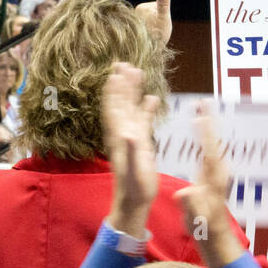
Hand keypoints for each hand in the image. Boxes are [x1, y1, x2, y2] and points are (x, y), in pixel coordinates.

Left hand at [103, 62, 161, 238]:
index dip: (115, 91)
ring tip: (136, 72)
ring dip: (132, 91)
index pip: (115, 109)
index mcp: (119, 138)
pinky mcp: (140, 143)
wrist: (134, 202)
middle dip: (121, 84)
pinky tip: (152, 98)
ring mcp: (131, 138)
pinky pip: (142, 120)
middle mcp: (122, 134)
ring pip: (130, 109)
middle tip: (123, 64)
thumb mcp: (133, 170)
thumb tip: (128, 131)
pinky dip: (146, 108)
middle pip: (120, 104)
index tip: (115, 73)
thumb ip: (131, 151)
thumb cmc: (134, 188)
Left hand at [135, 0, 171, 45]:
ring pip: (149, 21)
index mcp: (141, 7)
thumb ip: (163, 3)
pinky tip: (148, 38)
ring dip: (153, 27)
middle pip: (152, 13)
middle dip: (157, 21)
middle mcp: (134, 13)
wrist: (147, 54)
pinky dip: (148, 32)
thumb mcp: (163, 18)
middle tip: (158, 31)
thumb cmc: (157, 36)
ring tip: (153, 35)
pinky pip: (144, 27)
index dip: (163, 16)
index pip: (157, 6)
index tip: (160, 25)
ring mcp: (133, 22)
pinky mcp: (132, 30)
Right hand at [174, 104, 242, 267]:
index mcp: (213, 178)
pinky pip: (207, 149)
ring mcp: (216, 172)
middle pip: (213, 140)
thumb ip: (191, 204)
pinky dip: (204, 136)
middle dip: (209, 120)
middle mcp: (218, 171)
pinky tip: (200, 128)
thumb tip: (185, 193)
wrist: (214, 235)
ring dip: (207, 125)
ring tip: (202, 108)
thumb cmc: (204, 227)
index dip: (205, 133)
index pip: (209, 151)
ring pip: (211, 143)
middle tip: (204, 101)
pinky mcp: (212, 174)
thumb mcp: (195, 217)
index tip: (201, 117)